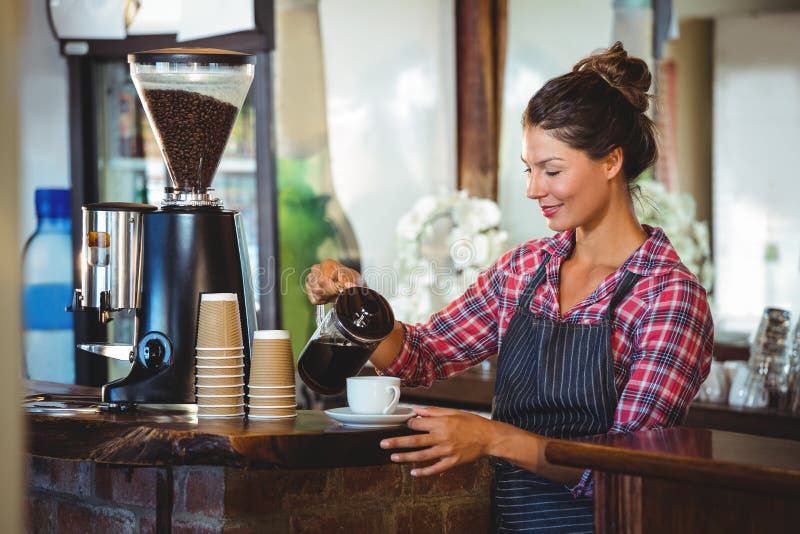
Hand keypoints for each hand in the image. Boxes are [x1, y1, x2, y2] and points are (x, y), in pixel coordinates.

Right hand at [305, 259, 364, 304]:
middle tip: (337, 291)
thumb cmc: (349, 279)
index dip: (331, 289)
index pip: (323, 281)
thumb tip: (349, 286)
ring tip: (333, 292)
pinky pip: (314, 300)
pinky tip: (328, 295)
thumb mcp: (352, 279)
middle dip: (329, 293)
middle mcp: (316, 269)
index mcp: (326, 264)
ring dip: (326, 297)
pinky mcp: (309, 288)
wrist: (347, 283)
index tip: (339, 290)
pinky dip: (322, 300)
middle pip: (317, 288)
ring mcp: (311, 278)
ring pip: (315, 294)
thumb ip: (349, 283)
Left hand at [379, 406, 493, 476]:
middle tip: (383, 444)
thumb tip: (416, 410)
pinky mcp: (452, 462)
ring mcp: (446, 451)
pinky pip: (435, 469)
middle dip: (397, 442)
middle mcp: (442, 437)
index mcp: (441, 423)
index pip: (418, 424)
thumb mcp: (452, 412)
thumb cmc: (472, 422)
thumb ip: (433, 411)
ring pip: (422, 456)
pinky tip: (414, 473)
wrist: (488, 437)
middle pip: (415, 440)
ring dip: (406, 457)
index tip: (406, 425)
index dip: (409, 424)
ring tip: (393, 458)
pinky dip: (424, 472)